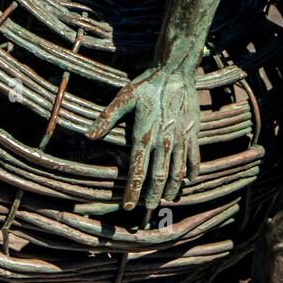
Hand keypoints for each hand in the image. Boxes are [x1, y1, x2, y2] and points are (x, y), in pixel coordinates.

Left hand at [88, 65, 200, 212]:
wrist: (176, 71)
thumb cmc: (147, 84)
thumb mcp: (123, 97)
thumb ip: (107, 118)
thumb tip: (88, 135)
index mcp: (144, 136)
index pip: (137, 171)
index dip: (133, 191)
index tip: (128, 206)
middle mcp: (163, 142)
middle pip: (157, 178)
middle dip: (151, 197)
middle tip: (147, 211)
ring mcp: (180, 139)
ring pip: (177, 173)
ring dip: (170, 190)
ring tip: (165, 200)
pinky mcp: (193, 134)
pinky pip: (194, 159)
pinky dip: (191, 173)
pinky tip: (187, 181)